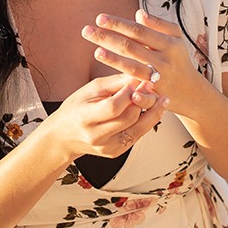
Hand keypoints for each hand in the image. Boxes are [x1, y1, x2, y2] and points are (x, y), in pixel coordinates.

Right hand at [34, 73, 162, 161]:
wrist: (64, 137)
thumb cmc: (77, 107)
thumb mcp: (90, 90)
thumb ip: (115, 83)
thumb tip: (138, 75)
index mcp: (85, 118)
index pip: (113, 107)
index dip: (130, 94)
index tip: (142, 81)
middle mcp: (96, 136)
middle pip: (129, 119)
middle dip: (145, 101)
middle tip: (155, 87)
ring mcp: (107, 147)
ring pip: (138, 130)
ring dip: (153, 113)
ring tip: (163, 99)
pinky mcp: (116, 152)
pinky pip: (136, 136)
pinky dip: (147, 122)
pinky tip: (155, 111)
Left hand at [83, 9, 197, 115]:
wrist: (191, 92)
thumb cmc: (179, 59)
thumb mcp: (176, 39)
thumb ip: (158, 25)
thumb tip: (138, 13)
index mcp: (169, 43)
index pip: (139, 30)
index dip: (118, 24)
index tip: (99, 18)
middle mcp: (164, 60)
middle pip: (131, 46)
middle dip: (108, 38)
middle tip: (86, 30)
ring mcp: (159, 78)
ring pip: (133, 67)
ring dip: (113, 59)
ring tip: (96, 51)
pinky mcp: (155, 95)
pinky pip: (137, 88)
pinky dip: (125, 83)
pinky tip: (111, 80)